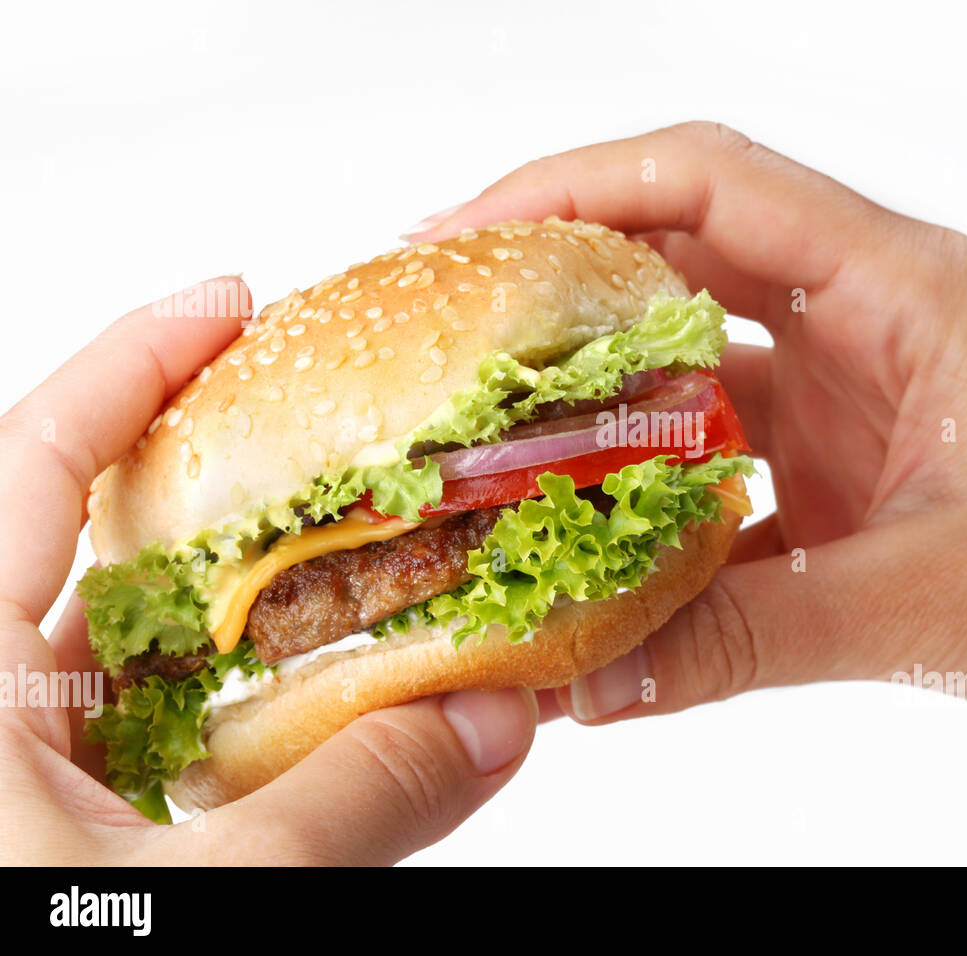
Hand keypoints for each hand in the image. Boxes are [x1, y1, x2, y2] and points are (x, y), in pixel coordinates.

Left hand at [0, 280, 535, 863]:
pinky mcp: (53, 824)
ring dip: (241, 604)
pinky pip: (153, 732)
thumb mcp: (196, 895)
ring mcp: (12, 769)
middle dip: (208, 473)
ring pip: (129, 646)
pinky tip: (315, 707)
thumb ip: (357, 801)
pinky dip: (240, 705)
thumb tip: (495, 721)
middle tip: (316, 427)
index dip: (129, 359)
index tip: (226, 297)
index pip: (30, 458)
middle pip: (85, 536)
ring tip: (343, 562)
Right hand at [409, 121, 966, 772]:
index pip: (712, 185)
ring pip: (687, 372)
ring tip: (483, 438)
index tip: (467, 234)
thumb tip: (595, 673)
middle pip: (676, 258)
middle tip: (440, 329)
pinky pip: (715, 473)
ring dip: (592, 403)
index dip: (577, 189)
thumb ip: (756, 637)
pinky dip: (647, 505)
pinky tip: (584, 549)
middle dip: (552, 282)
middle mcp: (865, 329)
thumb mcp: (936, 602)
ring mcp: (848, 405)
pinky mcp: (842, 482)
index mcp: (903, 293)